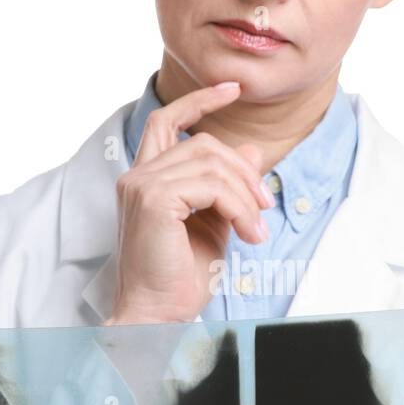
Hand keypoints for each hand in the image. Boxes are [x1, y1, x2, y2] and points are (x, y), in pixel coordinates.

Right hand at [109, 80, 273, 323]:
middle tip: (265, 206)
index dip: (200, 100)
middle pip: (204, 143)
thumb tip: (251, 149)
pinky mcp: (153, 199)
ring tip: (256, 231)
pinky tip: (246, 234)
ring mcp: (142, 185)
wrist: (158, 315)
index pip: (167, 120)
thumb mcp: (215, 223)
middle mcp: (138, 176)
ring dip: (245, 196)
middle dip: (244, 170)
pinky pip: (211, 185)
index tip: (233, 89)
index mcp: (147, 179)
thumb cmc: (181, 278)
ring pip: (212, 163)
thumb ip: (228, 186)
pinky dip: (238, 207)